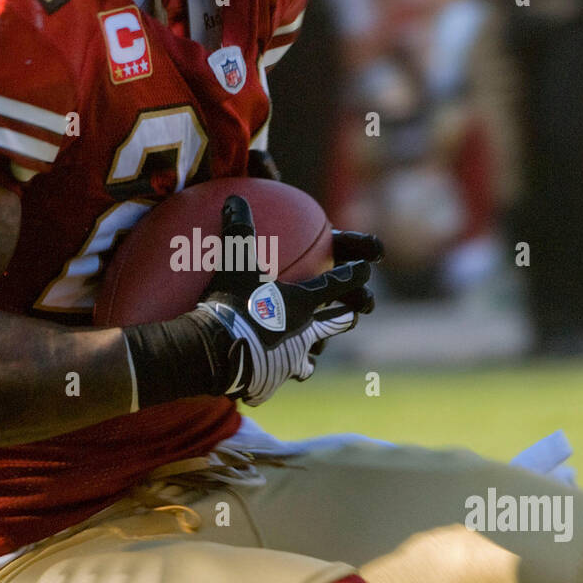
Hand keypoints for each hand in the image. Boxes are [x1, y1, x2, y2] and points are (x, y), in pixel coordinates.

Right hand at [193, 196, 372, 404]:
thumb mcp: (235, 262)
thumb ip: (239, 230)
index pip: (338, 285)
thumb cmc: (232, 304)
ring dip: (312, 353)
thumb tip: (236, 199)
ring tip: (309, 355)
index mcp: (301, 302)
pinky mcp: (271, 383)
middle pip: (337, 323)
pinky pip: (279, 379)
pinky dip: (275, 377)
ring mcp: (290, 361)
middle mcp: (304, 332)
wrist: (216, 353)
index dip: (354, 275)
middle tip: (355, 312)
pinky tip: (267, 378)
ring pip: (311, 359)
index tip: (366, 269)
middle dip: (348, 315)